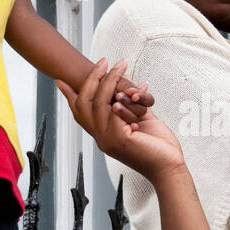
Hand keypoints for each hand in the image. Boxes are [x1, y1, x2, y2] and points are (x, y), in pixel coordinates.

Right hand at [57, 59, 185, 182]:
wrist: (169, 167)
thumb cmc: (158, 147)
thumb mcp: (140, 120)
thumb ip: (130, 107)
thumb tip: (126, 90)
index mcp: (103, 134)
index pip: (79, 113)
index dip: (68, 95)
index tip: (60, 81)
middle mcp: (101, 138)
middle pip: (83, 103)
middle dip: (92, 78)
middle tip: (103, 62)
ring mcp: (107, 140)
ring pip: (99, 103)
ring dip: (110, 79)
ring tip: (121, 65)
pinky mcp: (119, 139)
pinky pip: (115, 111)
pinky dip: (125, 97)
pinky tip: (137, 89)